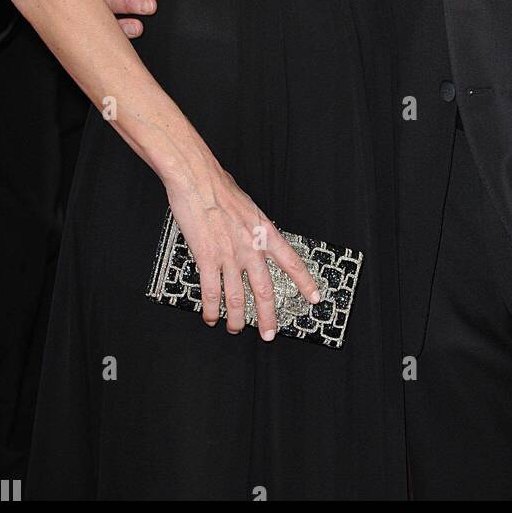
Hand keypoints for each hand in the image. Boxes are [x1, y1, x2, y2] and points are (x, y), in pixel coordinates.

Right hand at [166, 166, 321, 340]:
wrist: (197, 179)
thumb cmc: (219, 186)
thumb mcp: (249, 205)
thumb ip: (253, 226)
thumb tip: (254, 234)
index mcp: (264, 232)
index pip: (292, 262)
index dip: (305, 283)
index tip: (314, 297)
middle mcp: (251, 247)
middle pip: (264, 290)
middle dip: (267, 317)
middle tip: (269, 333)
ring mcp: (229, 254)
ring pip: (237, 298)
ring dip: (236, 319)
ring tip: (236, 329)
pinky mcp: (207, 258)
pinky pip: (211, 292)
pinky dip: (211, 309)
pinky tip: (211, 317)